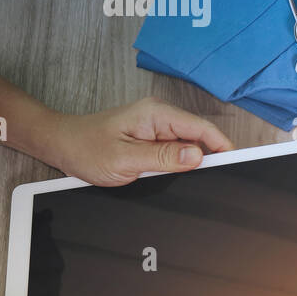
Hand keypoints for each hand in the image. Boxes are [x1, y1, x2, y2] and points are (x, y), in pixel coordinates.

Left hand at [42, 96, 232, 185]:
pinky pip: (174, 150)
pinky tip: (164, 173)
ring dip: (187, 163)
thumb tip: (197, 156)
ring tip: (169, 176)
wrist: (60, 144)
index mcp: (156, 114)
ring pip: (188, 146)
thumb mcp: (125, 159)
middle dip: (205, 158)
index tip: (235, 163)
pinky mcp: (152, 136)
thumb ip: (163, 157)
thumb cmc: (85, 148)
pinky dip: (176, 163)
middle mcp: (160, 116)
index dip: (222, 147)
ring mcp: (157, 126)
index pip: (202, 128)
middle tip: (204, 181)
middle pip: (199, 137)